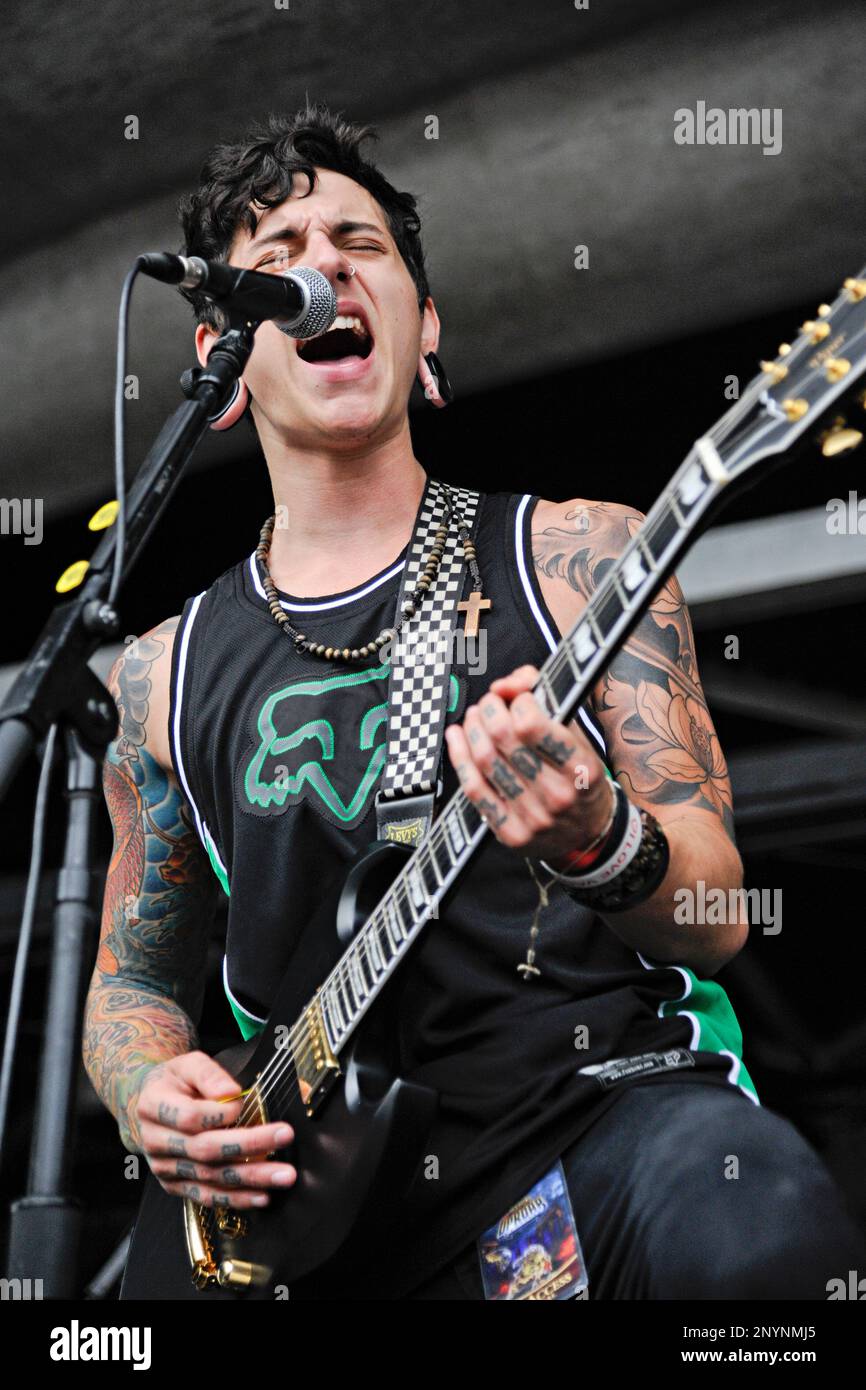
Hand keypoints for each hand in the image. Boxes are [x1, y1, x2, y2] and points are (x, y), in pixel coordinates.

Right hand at [128, 1051, 296, 1209]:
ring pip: (209, 1177)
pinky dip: (235, 1199)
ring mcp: (164, 1167)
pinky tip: (261, 1196)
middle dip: (248, 1145)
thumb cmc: (175, 1082)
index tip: (244, 1104)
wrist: (146, 1105)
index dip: (218, 1113)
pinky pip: (206, 1196)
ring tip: (283, 1174)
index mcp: (155, 1105)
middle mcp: (156, 1140)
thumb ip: (209, 1074)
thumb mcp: (187, 1064)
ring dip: (250, 1178)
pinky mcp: (175, 1186)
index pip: (189, 1116)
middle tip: (284, 1137)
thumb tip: (231, 1093)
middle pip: (204, 1149)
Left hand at [444, 663, 611, 863]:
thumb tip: (504, 685)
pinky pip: (474, 789)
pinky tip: (457, 738)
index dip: (517, 701)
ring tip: (474, 717)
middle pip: (503, 738)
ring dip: (472, 729)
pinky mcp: (511, 833)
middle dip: (489, 709)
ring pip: (486, 761)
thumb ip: (547, 699)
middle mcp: (558, 795)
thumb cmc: (580, 775)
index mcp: (581, 768)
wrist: (589, 833)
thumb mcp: (578, 735)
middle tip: (489, 703)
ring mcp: (533, 818)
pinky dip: (460, 757)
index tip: (519, 697)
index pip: (531, 725)